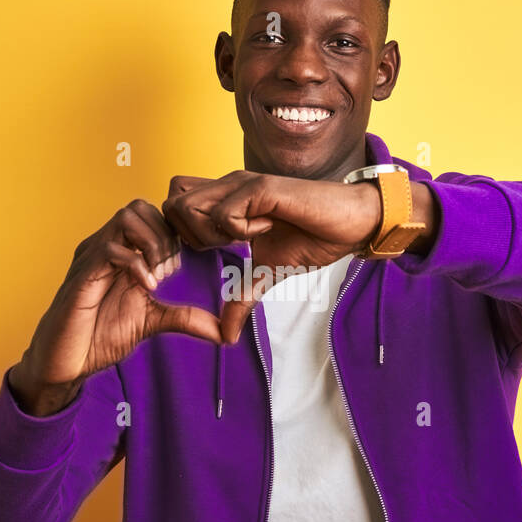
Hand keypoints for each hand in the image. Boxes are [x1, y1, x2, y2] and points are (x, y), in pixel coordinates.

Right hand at [10, 199, 221, 415]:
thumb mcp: (152, 322)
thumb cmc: (100, 336)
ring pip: (125, 218)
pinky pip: (110, 250)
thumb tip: (223, 331)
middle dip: (164, 234)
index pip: (150, 215)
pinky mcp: (82, 276)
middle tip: (169, 270)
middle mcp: (105, 248)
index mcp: (121, 252)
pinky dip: (136, 265)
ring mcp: (91, 258)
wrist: (65, 363)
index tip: (178, 266)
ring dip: (151, 243)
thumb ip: (185, 318)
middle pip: (138, 206)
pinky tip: (147, 288)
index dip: (172, 234)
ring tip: (157, 276)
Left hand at [161, 171, 383, 342]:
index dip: (178, 235)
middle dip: (186, 237)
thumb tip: (225, 336)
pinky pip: (225, 214)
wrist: (350, 222)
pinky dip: (240, 231)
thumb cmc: (311, 238)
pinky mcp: (260, 187)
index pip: (173, 205)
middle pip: (170, 204)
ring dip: (209, 233)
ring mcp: (241, 184)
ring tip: (243, 241)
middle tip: (220, 251)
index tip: (207, 257)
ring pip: (187, 207)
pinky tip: (266, 229)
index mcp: (224, 201)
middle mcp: (227, 186)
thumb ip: (241, 297)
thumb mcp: (267, 274)